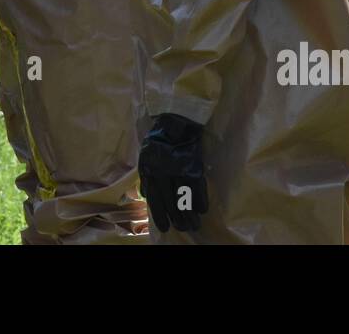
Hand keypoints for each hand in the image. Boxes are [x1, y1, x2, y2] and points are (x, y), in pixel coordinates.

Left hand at [138, 113, 208, 232]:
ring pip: (183, 195)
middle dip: (177, 217)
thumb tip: (146, 196)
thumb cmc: (158, 140)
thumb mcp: (145, 158)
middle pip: (170, 200)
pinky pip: (196, 184)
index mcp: (149, 170)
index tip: (165, 228)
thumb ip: (146, 177)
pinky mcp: (192, 162)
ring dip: (189, 212)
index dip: (160, 214)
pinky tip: (202, 210)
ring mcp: (177, 167)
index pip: (154, 198)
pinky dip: (200, 198)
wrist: (174, 120)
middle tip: (184, 228)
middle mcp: (162, 171)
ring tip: (194, 224)